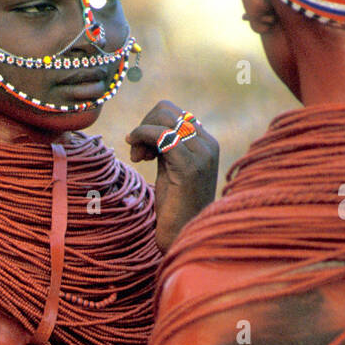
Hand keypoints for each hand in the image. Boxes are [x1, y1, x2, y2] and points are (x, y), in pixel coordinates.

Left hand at [126, 100, 218, 252]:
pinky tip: (138, 157)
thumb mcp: (171, 167)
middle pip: (166, 111)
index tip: (142, 150)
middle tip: (137, 153)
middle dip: (144, 126)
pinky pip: (161, 135)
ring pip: (162, 119)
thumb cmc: (175, 205)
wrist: (183, 234)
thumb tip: (148, 125)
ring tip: (138, 158)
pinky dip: (142, 137)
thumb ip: (166, 146)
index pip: (173, 113)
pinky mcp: (190, 166)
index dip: (150, 125)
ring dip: (141, 133)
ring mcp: (201, 154)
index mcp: (206, 142)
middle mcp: (208, 144)